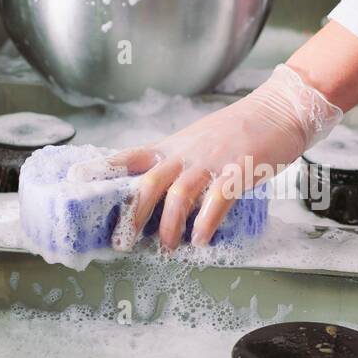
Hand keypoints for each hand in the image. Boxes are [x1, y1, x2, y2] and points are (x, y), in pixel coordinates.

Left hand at [69, 65, 341, 248]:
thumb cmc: (242, 130)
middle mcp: (187, 153)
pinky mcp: (239, 171)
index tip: (76, 180)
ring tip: (168, 247)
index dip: (102, 169)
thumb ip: (180, 162)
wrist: (281, 110)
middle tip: (124, 241)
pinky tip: (201, 239)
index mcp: (175, 146)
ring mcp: (213, 162)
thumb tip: (158, 192)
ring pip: (178, 195)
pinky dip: (205, 224)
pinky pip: (216, 201)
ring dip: (169, 226)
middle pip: (148, 183)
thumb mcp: (201, 140)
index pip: (130, 156)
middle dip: (132, 215)